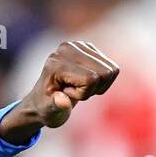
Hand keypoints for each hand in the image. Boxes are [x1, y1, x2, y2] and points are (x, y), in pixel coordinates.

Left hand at [0, 40, 120, 142]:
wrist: (43, 99)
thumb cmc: (46, 108)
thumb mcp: (49, 111)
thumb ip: (57, 104)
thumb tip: (62, 101)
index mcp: (55, 63)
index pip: (91, 79)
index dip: (84, 93)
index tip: (67, 94)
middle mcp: (66, 49)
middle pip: (105, 72)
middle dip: (94, 88)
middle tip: (74, 91)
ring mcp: (77, 45)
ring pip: (111, 70)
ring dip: (99, 84)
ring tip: (80, 86)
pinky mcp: (87, 47)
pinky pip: (112, 67)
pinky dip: (103, 79)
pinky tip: (85, 81)